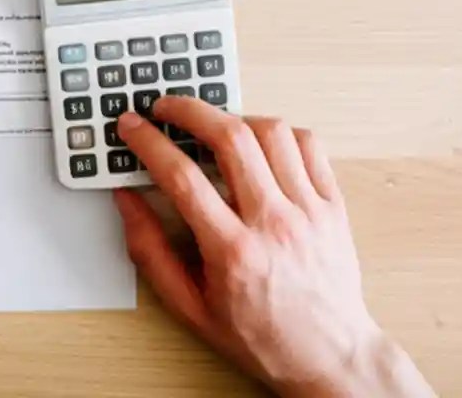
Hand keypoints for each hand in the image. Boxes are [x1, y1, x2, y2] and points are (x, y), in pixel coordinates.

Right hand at [113, 100, 432, 396]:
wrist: (328, 355)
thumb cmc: (261, 335)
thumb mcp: (189, 306)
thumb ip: (150, 251)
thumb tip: (127, 201)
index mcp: (233, 252)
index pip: (183, 178)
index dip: (149, 143)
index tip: (133, 127)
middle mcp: (274, 224)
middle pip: (230, 139)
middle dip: (189, 110)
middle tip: (166, 107)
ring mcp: (309, 210)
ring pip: (271, 133)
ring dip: (234, 117)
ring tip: (212, 123)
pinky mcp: (333, 205)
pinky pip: (309, 145)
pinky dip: (279, 132)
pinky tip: (259, 140)